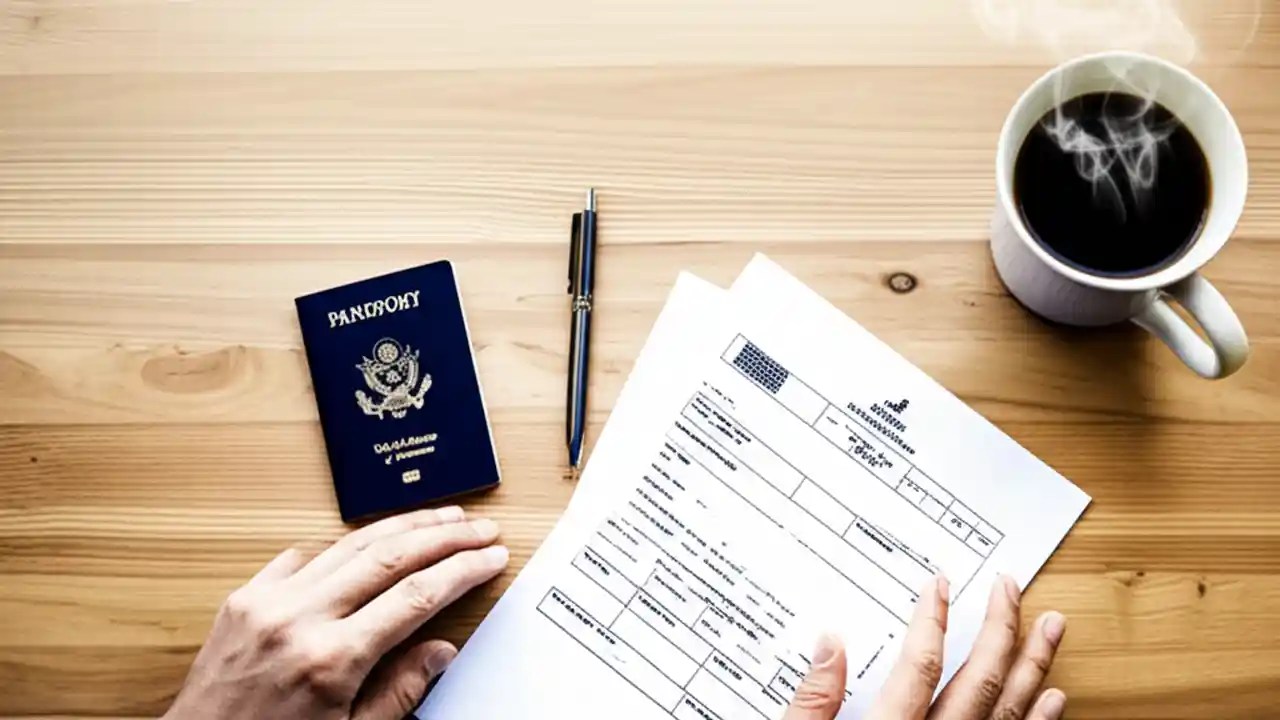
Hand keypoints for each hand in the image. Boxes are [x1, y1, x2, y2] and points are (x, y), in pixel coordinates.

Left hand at [164, 506, 508, 719]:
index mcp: (331, 660)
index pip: (416, 596)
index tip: (490, 557)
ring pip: (349, 544)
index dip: (461, 570)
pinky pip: (301, 556)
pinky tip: (369, 541)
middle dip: (443, 535)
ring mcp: (267, 603)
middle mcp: (298, 620)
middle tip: (478, 527)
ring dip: (401, 527)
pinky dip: (342, 545)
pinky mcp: (243, 598)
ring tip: (440, 518)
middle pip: (389, 556)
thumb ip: (400, 691)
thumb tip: (442, 650)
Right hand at [784, 575, 1066, 719]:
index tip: (940, 586)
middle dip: (1001, 629)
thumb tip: (831, 644)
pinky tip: (1053, 698)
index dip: (932, 620)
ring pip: (1009, 715)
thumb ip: (813, 704)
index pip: (919, 667)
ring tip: (1052, 628)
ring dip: (1036, 668)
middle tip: (1010, 588)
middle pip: (979, 683)